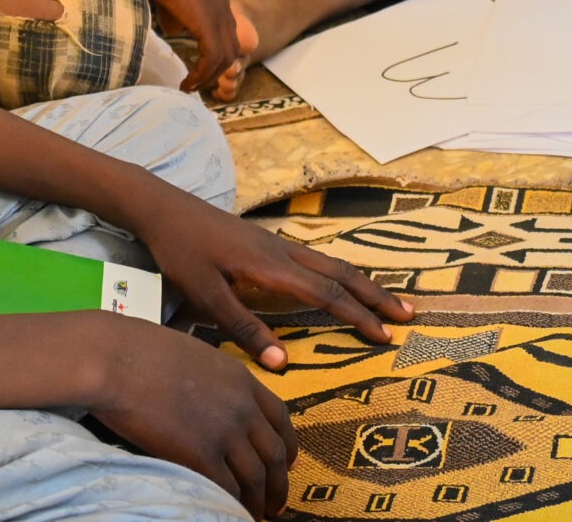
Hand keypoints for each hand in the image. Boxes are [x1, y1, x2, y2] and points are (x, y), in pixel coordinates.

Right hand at [85, 316, 298, 517]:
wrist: (119, 359)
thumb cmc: (143, 352)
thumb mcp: (197, 357)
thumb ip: (215, 382)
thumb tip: (213, 403)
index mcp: (242, 379)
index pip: (280, 417)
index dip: (288, 444)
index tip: (289, 463)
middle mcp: (241, 406)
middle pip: (275, 452)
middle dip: (279, 483)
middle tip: (277, 504)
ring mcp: (224, 431)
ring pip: (255, 476)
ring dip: (259, 500)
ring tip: (256, 515)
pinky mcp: (200, 453)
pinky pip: (226, 488)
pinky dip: (232, 504)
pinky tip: (228, 511)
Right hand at [119, 0, 240, 94]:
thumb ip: (178, 15)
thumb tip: (176, 32)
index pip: (226, 33)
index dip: (215, 54)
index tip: (199, 69)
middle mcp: (224, 8)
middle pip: (232, 49)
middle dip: (215, 71)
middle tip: (197, 85)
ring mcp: (219, 16)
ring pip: (225, 58)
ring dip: (209, 77)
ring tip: (191, 88)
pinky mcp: (209, 24)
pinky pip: (212, 58)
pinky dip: (201, 75)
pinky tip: (187, 83)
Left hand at [129, 192, 412, 374]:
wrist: (164, 208)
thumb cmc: (181, 253)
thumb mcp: (205, 296)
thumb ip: (244, 329)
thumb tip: (283, 363)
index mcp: (273, 266)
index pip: (328, 295)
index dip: (359, 317)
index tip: (385, 336)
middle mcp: (284, 252)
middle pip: (343, 274)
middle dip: (377, 296)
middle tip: (408, 315)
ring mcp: (278, 244)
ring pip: (333, 264)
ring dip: (363, 284)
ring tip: (388, 301)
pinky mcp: (269, 244)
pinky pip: (318, 260)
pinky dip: (342, 275)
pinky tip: (344, 284)